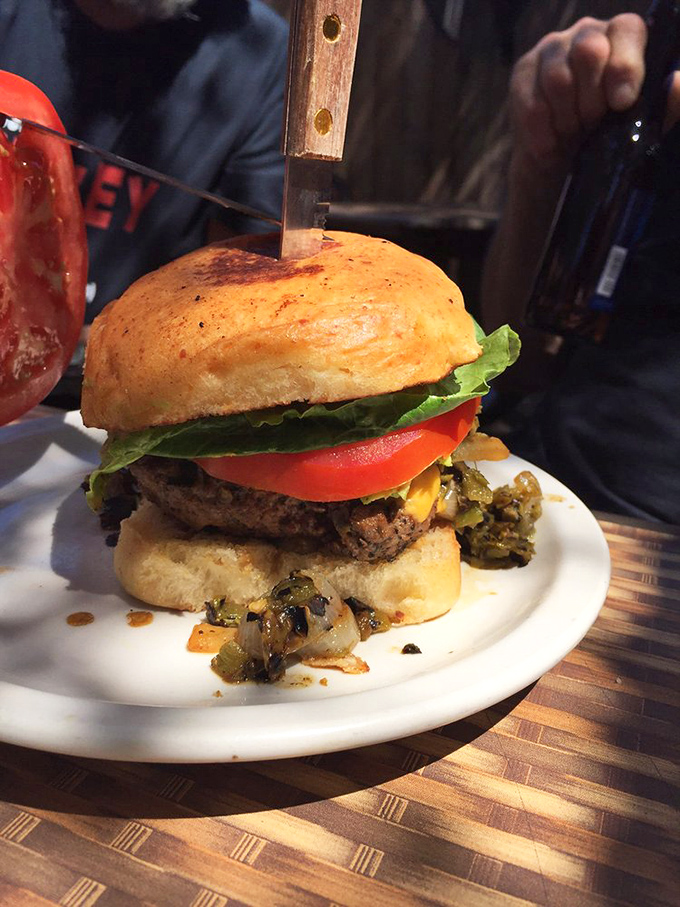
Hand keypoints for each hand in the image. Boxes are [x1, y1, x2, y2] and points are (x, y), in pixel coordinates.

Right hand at [509, 14, 679, 176]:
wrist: (561, 163)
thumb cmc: (608, 139)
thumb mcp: (644, 129)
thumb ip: (667, 109)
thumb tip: (677, 83)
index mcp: (624, 38)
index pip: (627, 30)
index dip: (624, 66)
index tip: (621, 104)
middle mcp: (588, 33)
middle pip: (588, 49)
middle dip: (591, 99)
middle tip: (592, 123)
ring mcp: (552, 49)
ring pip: (558, 78)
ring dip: (567, 118)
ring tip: (572, 134)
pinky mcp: (524, 72)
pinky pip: (531, 101)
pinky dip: (543, 132)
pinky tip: (550, 147)